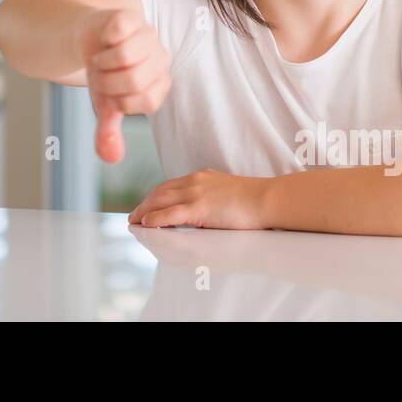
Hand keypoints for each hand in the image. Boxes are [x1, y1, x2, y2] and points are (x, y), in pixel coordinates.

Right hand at [76, 8, 170, 163]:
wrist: (88, 39)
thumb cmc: (103, 73)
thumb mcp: (105, 105)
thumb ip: (109, 132)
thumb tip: (111, 157)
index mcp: (159, 84)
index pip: (143, 101)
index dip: (116, 100)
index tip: (108, 94)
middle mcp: (160, 59)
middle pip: (134, 78)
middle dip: (105, 82)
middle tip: (98, 76)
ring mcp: (148, 35)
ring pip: (124, 55)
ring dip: (101, 61)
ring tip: (99, 60)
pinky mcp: (132, 17)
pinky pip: (117, 31)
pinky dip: (102, 39)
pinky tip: (104, 40)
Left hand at [129, 168, 272, 229]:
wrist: (267, 198)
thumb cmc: (254, 199)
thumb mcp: (226, 191)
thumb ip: (212, 196)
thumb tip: (207, 209)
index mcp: (201, 177)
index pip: (169, 185)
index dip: (154, 196)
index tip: (146, 205)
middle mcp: (194, 181)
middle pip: (159, 191)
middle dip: (144, 204)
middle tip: (133, 216)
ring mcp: (196, 193)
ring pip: (160, 201)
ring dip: (144, 212)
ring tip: (134, 223)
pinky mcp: (200, 207)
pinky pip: (170, 213)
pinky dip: (155, 218)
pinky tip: (146, 225)